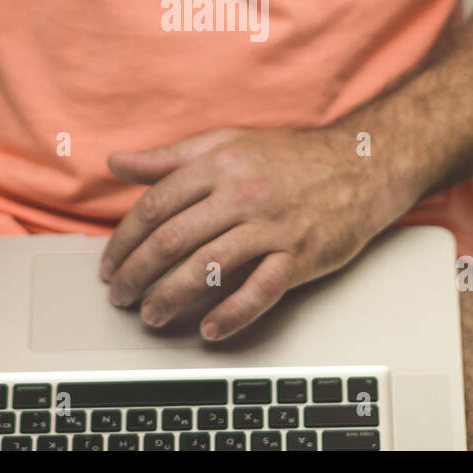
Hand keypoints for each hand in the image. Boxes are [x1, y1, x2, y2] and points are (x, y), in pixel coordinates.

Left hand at [99, 125, 422, 340]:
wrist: (362, 164)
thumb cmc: (290, 158)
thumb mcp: (227, 143)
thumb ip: (170, 158)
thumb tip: (117, 162)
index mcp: (219, 164)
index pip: (156, 205)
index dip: (124, 239)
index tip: (110, 263)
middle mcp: (242, 194)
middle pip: (174, 239)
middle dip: (138, 273)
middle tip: (120, 296)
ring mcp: (272, 226)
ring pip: (209, 266)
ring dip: (172, 296)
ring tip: (151, 314)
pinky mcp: (301, 255)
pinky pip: (261, 289)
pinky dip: (233, 313)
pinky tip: (210, 329)